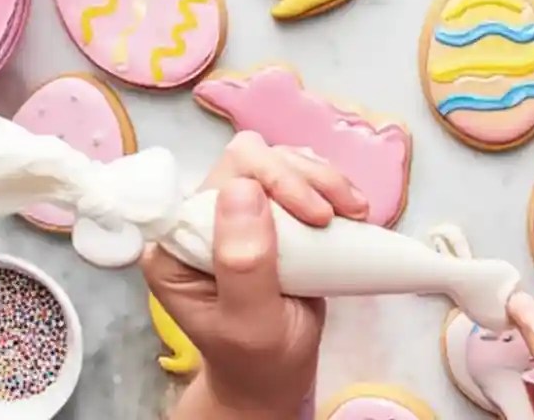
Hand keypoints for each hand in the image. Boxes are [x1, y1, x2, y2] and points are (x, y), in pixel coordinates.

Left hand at [142, 132, 368, 419]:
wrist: (276, 374)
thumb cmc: (257, 358)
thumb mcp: (248, 322)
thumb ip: (242, 262)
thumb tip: (244, 189)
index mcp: (178, 243)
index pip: (220, 179)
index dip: (271, 179)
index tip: (316, 215)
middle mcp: (203, 219)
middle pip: (254, 159)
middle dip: (305, 177)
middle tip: (344, 214)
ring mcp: (241, 214)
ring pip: (282, 160)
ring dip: (325, 179)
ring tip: (356, 213)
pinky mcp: (273, 215)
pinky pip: (302, 179)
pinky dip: (332, 187)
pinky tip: (354, 212)